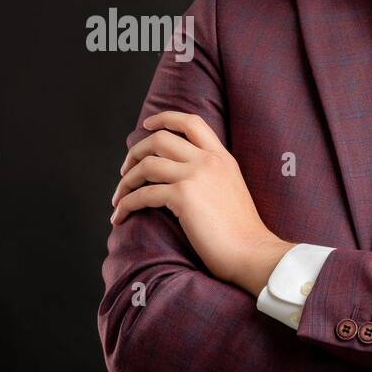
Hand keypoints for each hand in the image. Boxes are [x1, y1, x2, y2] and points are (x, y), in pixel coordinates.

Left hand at [110, 111, 292, 292]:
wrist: (253, 252)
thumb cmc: (242, 233)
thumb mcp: (232, 190)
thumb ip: (212, 176)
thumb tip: (184, 178)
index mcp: (222, 157)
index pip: (191, 122)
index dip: (165, 118)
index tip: (147, 125)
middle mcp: (208, 160)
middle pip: (160, 139)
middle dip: (135, 152)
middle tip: (125, 171)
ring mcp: (195, 176)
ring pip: (146, 165)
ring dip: (126, 181)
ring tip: (118, 199)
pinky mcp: (183, 196)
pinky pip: (143, 194)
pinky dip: (126, 204)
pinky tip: (120, 217)